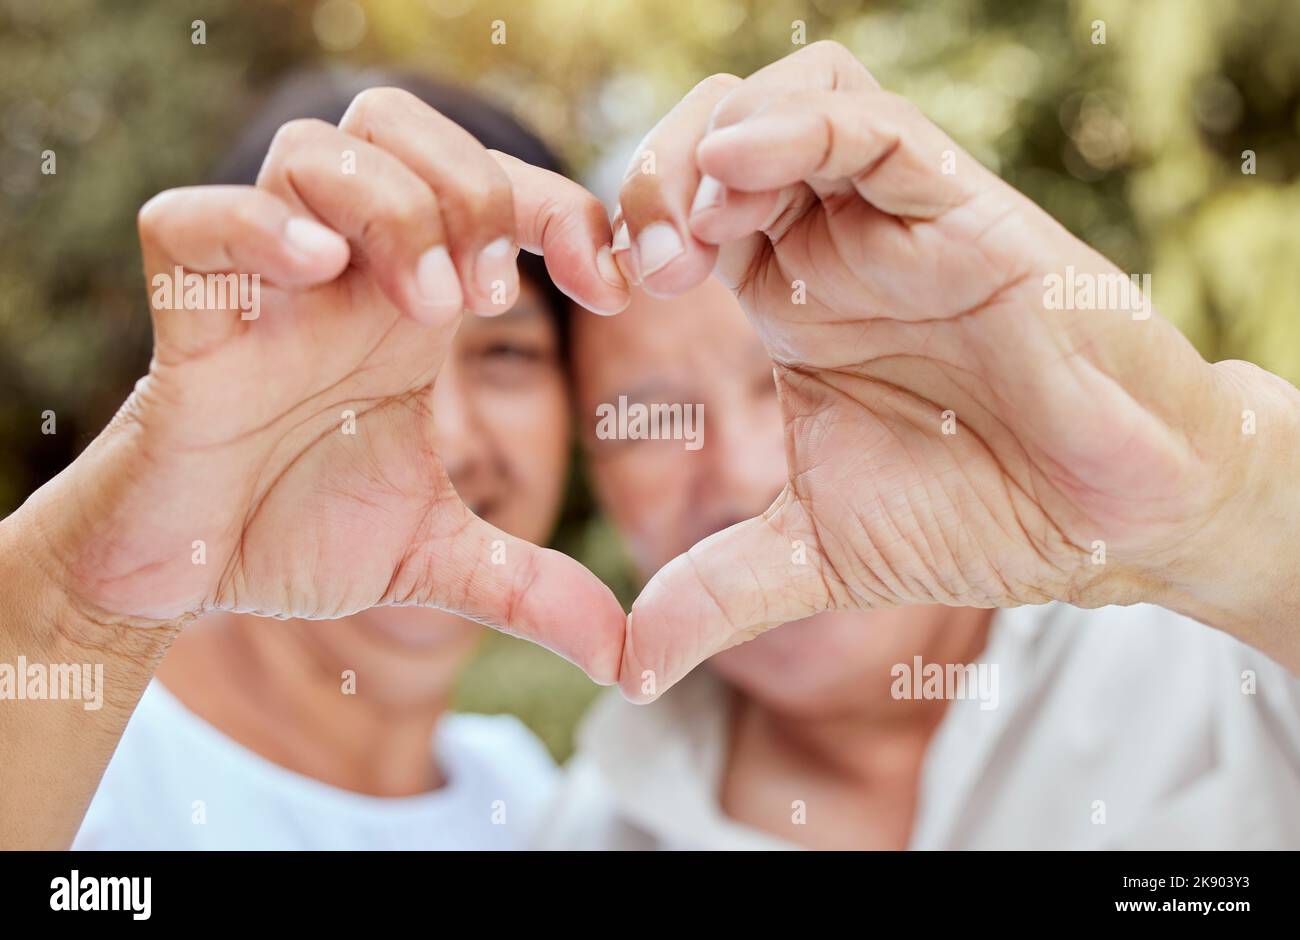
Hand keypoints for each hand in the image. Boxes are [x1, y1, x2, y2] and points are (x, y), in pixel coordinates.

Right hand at [24, 87, 628, 681]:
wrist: (187, 575)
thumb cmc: (298, 532)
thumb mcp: (435, 557)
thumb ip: (531, 586)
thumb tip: (628, 657)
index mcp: (408, 303)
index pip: (490, 188)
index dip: (562, 208)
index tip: (612, 287)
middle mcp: (341, 277)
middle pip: (398, 124)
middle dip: (471, 185)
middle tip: (492, 292)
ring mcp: (261, 292)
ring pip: (312, 151)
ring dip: (392, 210)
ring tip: (432, 309)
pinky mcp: (188, 328)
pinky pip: (191, 224)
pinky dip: (256, 231)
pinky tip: (318, 279)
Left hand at [613, 42, 1299, 699]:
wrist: (1106, 527)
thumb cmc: (975, 517)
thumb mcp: (814, 556)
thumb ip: (716, 593)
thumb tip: (624, 669)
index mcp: (791, 300)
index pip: (685, 213)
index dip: (622, 228)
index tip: (597, 292)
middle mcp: (838, 246)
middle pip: (721, 136)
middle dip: (653, 178)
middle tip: (636, 270)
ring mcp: (901, 224)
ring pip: (793, 101)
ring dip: (711, 144)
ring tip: (686, 233)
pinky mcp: (969, 216)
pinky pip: (875, 128)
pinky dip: (796, 130)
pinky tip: (738, 173)